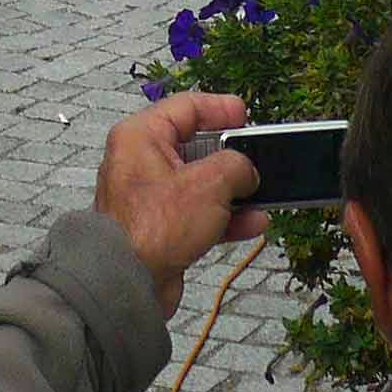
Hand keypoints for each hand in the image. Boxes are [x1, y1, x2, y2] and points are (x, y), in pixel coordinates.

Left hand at [91, 93, 264, 314]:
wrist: (128, 283)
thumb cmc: (152, 228)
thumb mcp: (209, 184)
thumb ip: (236, 166)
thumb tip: (246, 169)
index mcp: (140, 136)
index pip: (185, 108)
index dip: (219, 108)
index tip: (245, 115)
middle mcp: (141, 162)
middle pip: (195, 147)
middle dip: (232, 157)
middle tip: (259, 159)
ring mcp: (151, 198)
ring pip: (201, 185)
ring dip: (234, 191)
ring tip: (263, 195)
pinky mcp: (161, 229)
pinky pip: (199, 214)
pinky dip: (225, 217)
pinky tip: (252, 223)